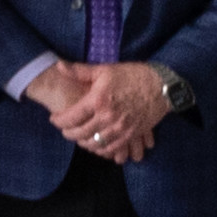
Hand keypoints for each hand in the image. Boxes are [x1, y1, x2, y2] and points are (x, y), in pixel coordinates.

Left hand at [37, 59, 162, 164]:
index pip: (71, 117)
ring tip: (79, 137)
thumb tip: (59, 65)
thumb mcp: (105, 70)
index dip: (59, 121)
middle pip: (80, 134)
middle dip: (68, 134)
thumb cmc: (132, 76)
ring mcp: (121, 129)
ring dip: (84, 143)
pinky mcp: (132, 135)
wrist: (162, 86)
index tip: (54, 119)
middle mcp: (108, 118)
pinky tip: (97, 145)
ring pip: (95, 144)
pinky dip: (102, 150)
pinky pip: (113, 149)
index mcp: (98, 101)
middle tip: (65, 130)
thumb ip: (80, 71)